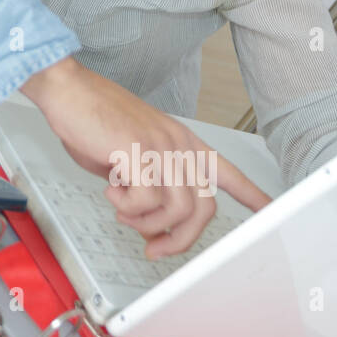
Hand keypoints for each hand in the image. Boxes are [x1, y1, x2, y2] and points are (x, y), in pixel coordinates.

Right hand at [20, 57, 270, 258]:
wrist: (67, 90)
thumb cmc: (91, 117)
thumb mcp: (127, 156)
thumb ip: (146, 184)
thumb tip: (148, 221)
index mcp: (180, 141)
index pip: (227, 172)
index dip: (251, 195)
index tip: (269, 210)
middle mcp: (178, 144)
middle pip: (203, 209)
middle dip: (178, 239)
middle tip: (153, 247)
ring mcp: (160, 146)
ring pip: (177, 210)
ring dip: (146, 223)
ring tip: (123, 211)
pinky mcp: (138, 151)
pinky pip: (145, 201)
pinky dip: (127, 207)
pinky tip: (112, 191)